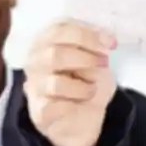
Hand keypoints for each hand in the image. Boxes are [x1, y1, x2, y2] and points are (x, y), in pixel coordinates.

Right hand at [23, 20, 118, 145]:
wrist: (83, 116)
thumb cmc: (85, 81)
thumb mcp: (94, 57)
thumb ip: (93, 45)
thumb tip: (103, 40)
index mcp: (46, 42)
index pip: (59, 30)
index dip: (87, 35)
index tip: (111, 43)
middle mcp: (34, 61)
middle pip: (54, 54)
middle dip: (85, 58)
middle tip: (104, 63)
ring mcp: (35, 86)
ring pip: (56, 82)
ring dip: (83, 85)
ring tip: (92, 88)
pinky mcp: (39, 110)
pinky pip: (56, 106)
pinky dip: (77, 101)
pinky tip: (83, 101)